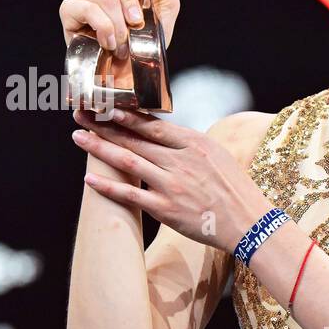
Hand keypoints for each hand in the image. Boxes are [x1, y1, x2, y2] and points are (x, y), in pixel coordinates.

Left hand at [71, 107, 273, 251]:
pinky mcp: (166, 210)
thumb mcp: (217, 155)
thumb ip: (188, 145)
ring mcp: (172, 185)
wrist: (249, 223)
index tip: (105, 105)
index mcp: (194, 144)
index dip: (126, 114)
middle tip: (81, 114)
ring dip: (100, 148)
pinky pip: (131, 196)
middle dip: (104, 125)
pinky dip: (108, 187)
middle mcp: (180, 161)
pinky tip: (89, 180)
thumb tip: (164, 133)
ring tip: (79, 137)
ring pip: (128, 161)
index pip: (153, 125)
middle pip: (134, 138)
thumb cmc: (235, 189)